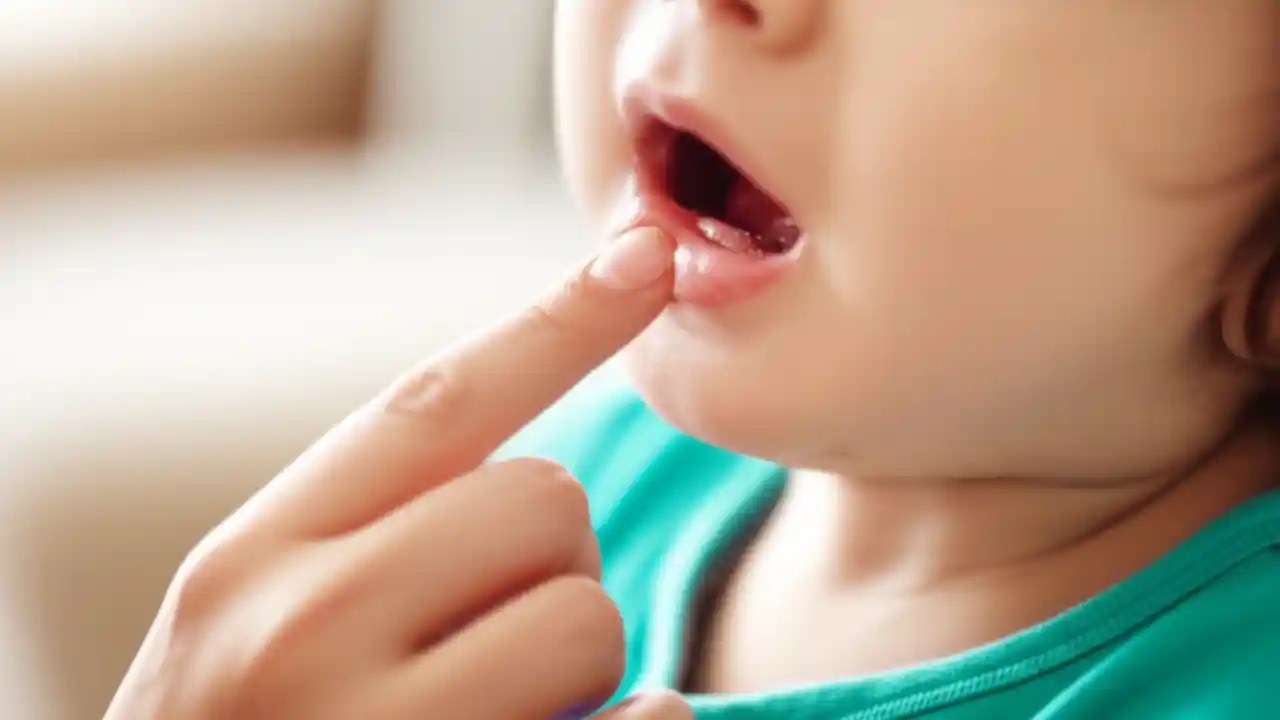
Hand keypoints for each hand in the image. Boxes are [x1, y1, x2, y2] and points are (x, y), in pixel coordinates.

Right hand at [105, 228, 676, 719]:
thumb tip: (539, 480)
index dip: (553, 320)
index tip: (645, 256)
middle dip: (544, 563)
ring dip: (574, 662)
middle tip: (480, 638)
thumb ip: (362, 540)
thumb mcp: (250, 627)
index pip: (431, 404)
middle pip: (542, 500)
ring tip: (490, 715)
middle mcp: (300, 634)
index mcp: (248, 563)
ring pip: (589, 609)